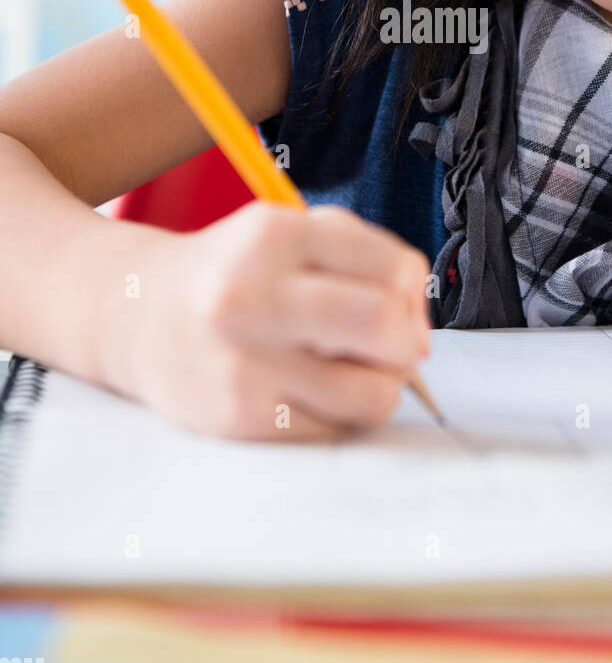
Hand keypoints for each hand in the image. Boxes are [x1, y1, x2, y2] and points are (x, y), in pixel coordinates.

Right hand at [101, 201, 430, 440]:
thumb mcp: (290, 232)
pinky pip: (335, 430)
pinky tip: (307, 389)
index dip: (412, 294)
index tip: (398, 304)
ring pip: (372, 395)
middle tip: (389, 346)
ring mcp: (245, 363)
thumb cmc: (235, 273)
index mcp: (275, 236)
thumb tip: (421, 337)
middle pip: (385, 329)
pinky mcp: (240, 418)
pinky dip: (339, 414)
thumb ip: (366, 260)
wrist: (139, 317)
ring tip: (347, 369)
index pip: (393, 268)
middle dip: (406, 344)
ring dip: (378, 386)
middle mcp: (253, 296)